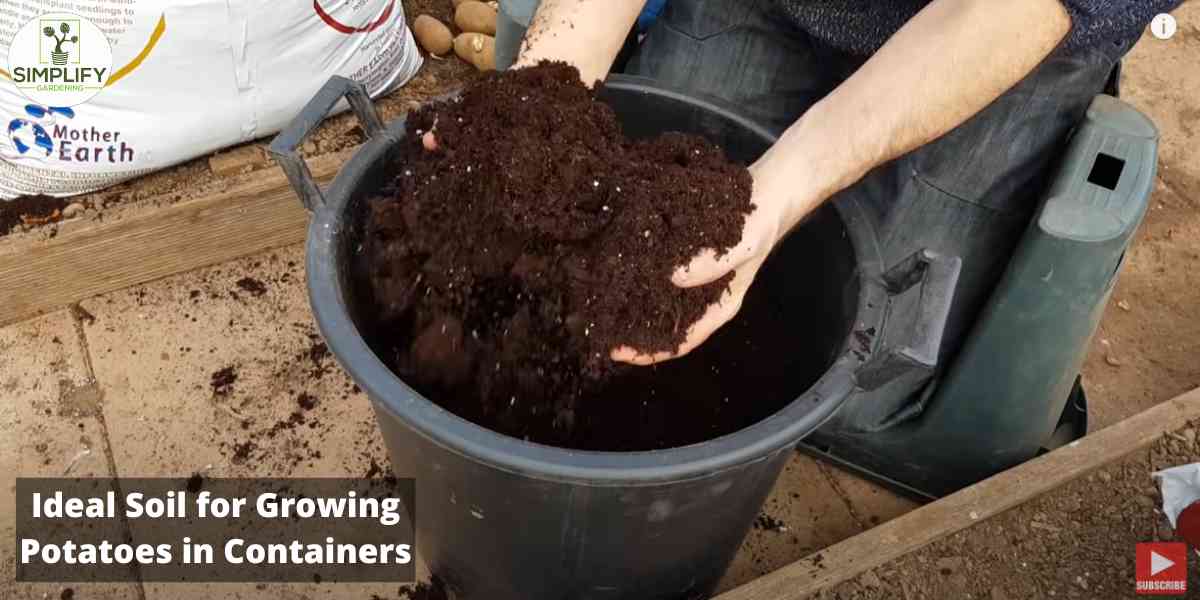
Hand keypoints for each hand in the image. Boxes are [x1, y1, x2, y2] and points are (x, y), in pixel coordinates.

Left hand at [610, 162, 813, 364]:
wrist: (767, 191)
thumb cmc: (760, 225)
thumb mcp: (741, 245)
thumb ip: (711, 265)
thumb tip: (672, 277)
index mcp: (719, 308)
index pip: (681, 343)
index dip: (649, 352)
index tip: (618, 351)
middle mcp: (701, 298)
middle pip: (663, 327)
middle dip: (632, 331)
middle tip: (597, 328)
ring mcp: (690, 278)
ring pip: (655, 302)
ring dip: (630, 305)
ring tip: (598, 304)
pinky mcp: (681, 257)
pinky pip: (653, 273)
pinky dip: (635, 276)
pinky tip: (613, 269)